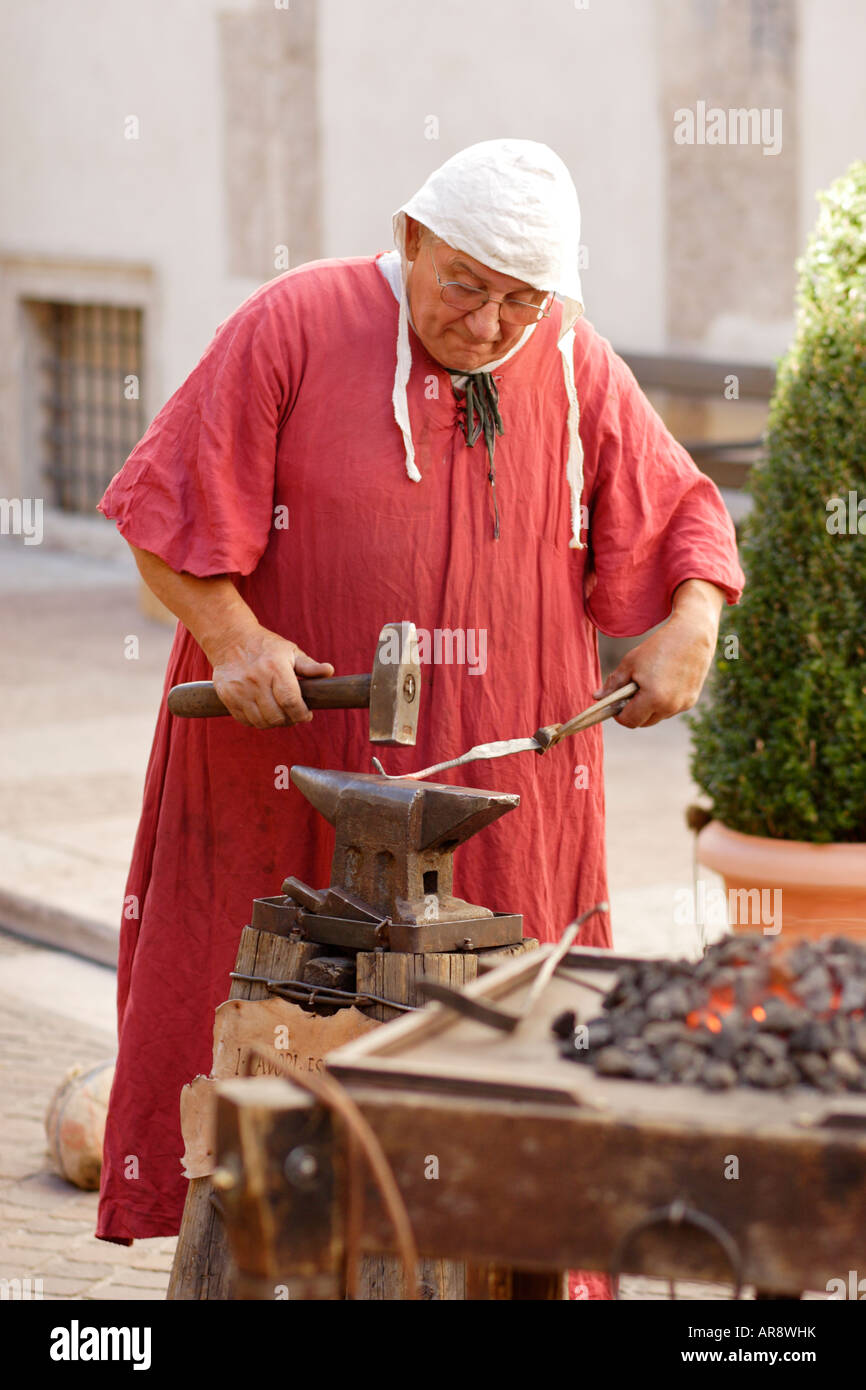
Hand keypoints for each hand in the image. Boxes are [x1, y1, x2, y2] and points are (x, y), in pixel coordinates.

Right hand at [209, 624, 334, 728]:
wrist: (231, 639)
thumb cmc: (266, 647)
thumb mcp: (290, 651)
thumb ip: (309, 666)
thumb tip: (329, 671)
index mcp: (275, 668)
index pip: (291, 702)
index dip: (302, 714)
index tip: (307, 715)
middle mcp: (255, 680)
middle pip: (276, 716)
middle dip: (289, 720)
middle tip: (294, 714)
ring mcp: (239, 690)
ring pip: (261, 722)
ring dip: (274, 723)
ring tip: (279, 713)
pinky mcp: (227, 697)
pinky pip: (245, 721)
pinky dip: (257, 721)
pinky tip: (263, 711)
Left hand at [594, 580, 723, 728]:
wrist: (692, 635)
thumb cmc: (657, 647)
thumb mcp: (630, 663)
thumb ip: (613, 683)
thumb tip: (597, 697)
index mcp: (653, 698)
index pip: (629, 721)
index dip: (618, 715)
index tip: (615, 704)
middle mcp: (670, 706)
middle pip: (643, 722)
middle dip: (633, 712)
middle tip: (629, 693)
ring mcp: (682, 705)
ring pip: (657, 716)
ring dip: (649, 708)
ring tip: (647, 685)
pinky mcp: (691, 701)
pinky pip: (670, 709)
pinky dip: (663, 702)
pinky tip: (663, 683)